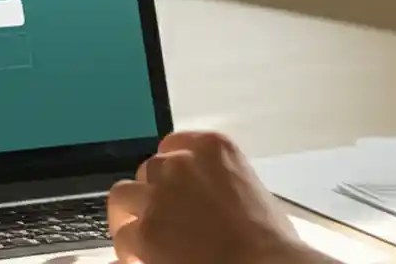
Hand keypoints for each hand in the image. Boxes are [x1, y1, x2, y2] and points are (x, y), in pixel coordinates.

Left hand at [108, 132, 328, 263]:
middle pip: (148, 170)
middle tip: (162, 218)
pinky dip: (129, 250)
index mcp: (213, 148)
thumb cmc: (271, 243)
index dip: (169, 169)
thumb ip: (220, 183)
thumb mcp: (252, 192)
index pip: (174, 144)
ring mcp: (159, 196)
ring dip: (131, 215)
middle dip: (152, 193)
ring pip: (123, 197)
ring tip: (140, 237)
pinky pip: (123, 237)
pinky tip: (141, 260)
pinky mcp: (144, 231)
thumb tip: (202, 199)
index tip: (169, 184)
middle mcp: (180, 164)